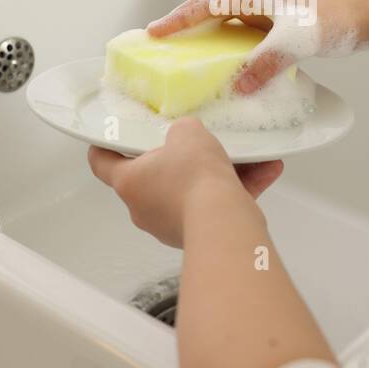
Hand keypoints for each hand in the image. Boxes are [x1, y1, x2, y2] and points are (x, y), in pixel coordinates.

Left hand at [88, 118, 282, 247]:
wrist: (222, 220)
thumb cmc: (193, 173)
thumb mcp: (188, 134)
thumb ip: (184, 131)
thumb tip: (188, 140)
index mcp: (129, 182)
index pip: (102, 163)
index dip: (103, 147)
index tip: (108, 137)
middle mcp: (143, 208)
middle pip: (153, 178)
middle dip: (176, 160)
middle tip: (194, 144)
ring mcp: (169, 225)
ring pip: (191, 192)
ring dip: (218, 174)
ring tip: (249, 156)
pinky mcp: (197, 236)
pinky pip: (215, 206)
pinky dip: (238, 190)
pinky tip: (266, 171)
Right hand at [146, 0, 365, 93]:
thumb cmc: (333, 18)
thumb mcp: (294, 41)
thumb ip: (264, 63)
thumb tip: (239, 85)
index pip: (205, 5)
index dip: (177, 19)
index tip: (153, 34)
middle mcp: (258, 1)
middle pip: (211, 13)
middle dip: (185, 27)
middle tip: (161, 46)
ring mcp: (270, 14)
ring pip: (229, 26)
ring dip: (208, 41)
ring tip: (187, 61)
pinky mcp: (282, 28)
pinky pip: (247, 39)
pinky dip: (232, 52)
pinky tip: (230, 71)